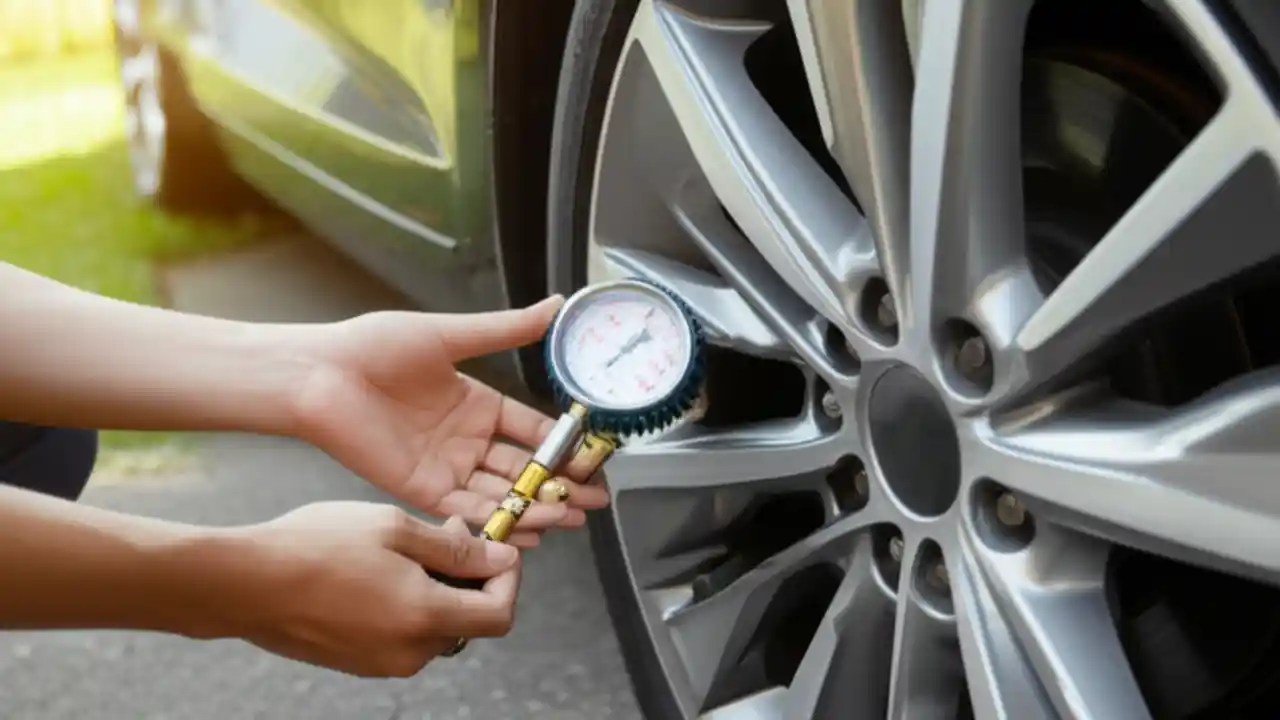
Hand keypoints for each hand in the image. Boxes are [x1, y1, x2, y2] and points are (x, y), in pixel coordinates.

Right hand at [222, 503, 520, 676]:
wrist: (245, 583)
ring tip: (407, 545)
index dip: (508, 580)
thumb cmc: (316, 546)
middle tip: (448, 532)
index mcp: (425, 617)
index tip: (496, 547)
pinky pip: (403, 635)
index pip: (500, 614)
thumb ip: (456, 549)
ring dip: (438, 588)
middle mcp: (408, 652)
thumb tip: (504, 560)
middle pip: (469, 621)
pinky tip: (381, 569)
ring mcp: (381, 663)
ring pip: (436, 626)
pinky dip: (409, 603)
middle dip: (471, 576)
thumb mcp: (395, 528)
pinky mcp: (358, 662)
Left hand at [291, 297, 610, 546]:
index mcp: (476, 403)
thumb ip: (506, 330)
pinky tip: (530, 529)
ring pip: (503, 493)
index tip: (595, 458)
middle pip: (524, 468)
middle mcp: (466, 439)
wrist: (320, 375)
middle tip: (596, 501)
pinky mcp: (422, 489)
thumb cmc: (374, 347)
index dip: (564, 446)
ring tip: (573, 518)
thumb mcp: (451, 335)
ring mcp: (446, 466)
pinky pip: (469, 509)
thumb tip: (554, 305)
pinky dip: (499, 520)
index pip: (532, 430)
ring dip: (537, 507)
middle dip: (561, 486)